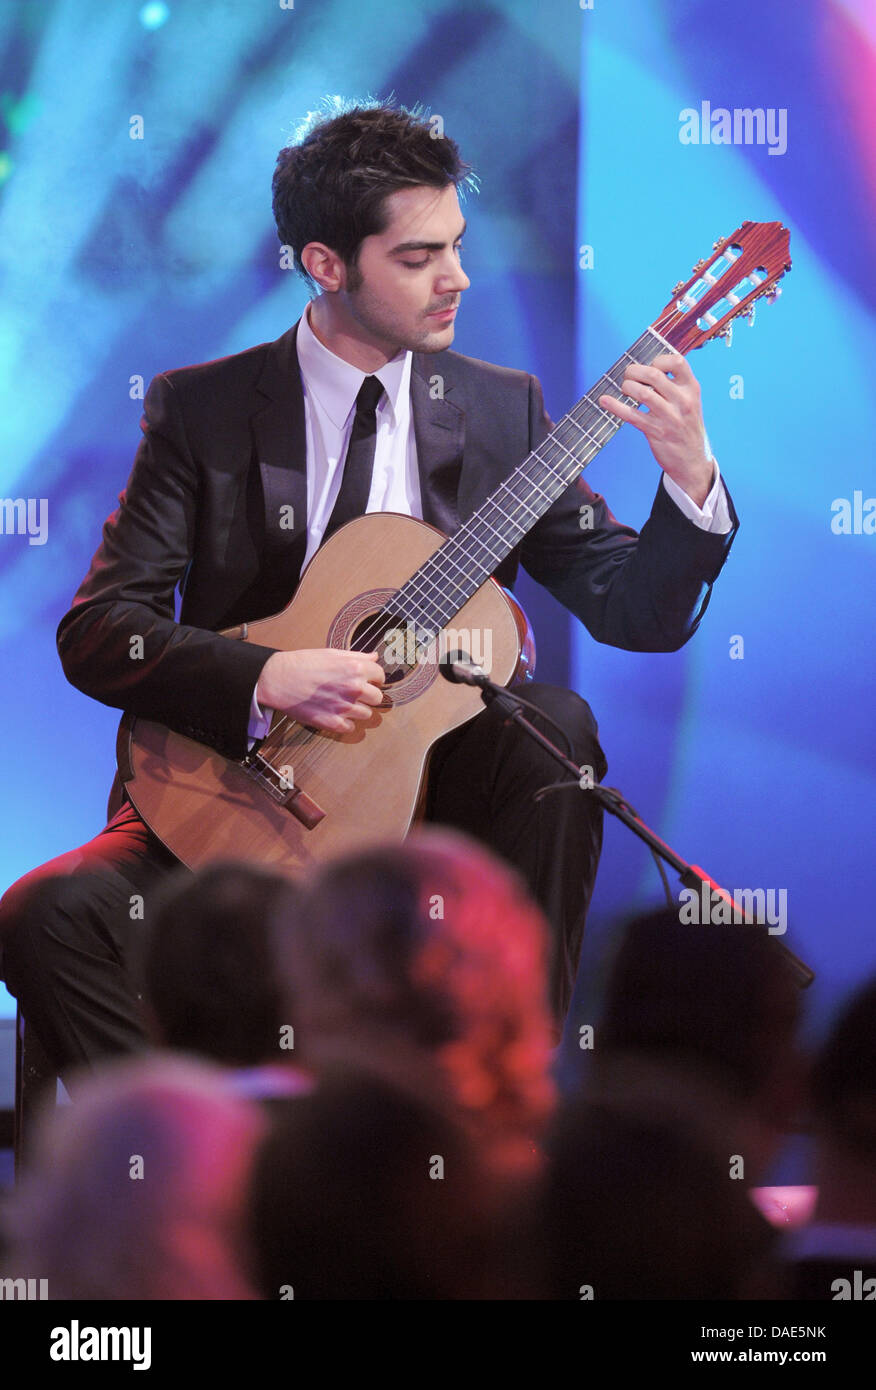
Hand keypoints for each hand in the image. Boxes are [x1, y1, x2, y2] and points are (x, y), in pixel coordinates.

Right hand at [256, 648, 384, 733]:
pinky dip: (345, 723)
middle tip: (354, 693)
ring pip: (366, 714)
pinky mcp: (333, 723)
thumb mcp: (332, 653)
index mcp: (355, 668)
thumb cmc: (303, 663)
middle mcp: (354, 688)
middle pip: (377, 698)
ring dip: (357, 710)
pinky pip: (351, 728)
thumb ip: (357, 657)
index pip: (380, 676)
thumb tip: (374, 658)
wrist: (279, 679)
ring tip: (342, 703)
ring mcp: (344, 707)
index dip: (374, 678)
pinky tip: (335, 714)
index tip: (367, 680)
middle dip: (368, 695)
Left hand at [598, 353, 713, 506]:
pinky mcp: (655, 432)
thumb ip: (673, 384)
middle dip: (634, 372)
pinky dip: (615, 407)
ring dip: (627, 387)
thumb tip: (644, 368)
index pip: (677, 361)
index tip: (650, 366)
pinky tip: (605, 401)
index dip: (658, 360)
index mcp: (691, 388)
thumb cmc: (686, 426)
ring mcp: (669, 417)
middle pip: (654, 375)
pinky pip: (632, 416)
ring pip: (642, 393)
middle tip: (628, 376)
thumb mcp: (689, 401)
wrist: (693, 460)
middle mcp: (682, 401)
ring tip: (625, 390)